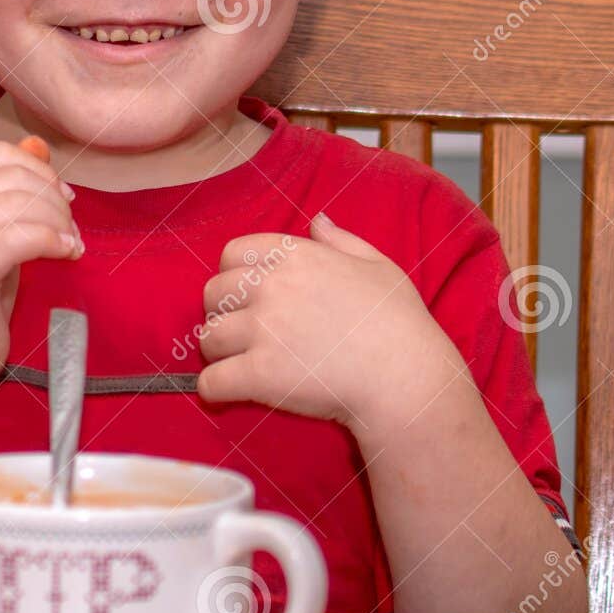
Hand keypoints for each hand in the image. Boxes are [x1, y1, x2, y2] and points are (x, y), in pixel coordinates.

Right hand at [0, 135, 82, 392]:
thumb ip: (8, 189)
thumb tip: (37, 144)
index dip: (40, 170)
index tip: (61, 198)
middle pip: (15, 177)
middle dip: (55, 199)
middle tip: (70, 229)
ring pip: (23, 204)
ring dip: (60, 223)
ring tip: (70, 245)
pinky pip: (24, 237)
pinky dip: (55, 241)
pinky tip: (68, 254)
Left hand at [196, 213, 459, 432]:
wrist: (406, 379)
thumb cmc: (399, 323)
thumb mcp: (378, 266)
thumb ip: (341, 240)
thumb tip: (317, 219)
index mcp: (297, 255)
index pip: (232, 253)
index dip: (234, 275)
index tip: (248, 296)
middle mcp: (273, 286)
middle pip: (212, 293)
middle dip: (222, 312)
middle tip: (243, 333)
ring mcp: (263, 330)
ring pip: (207, 338)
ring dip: (218, 352)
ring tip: (238, 363)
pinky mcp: (259, 374)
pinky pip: (211, 381)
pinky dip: (213, 389)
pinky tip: (227, 393)